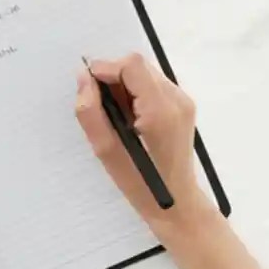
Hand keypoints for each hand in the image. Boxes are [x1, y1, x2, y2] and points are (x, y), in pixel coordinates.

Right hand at [75, 53, 218, 236]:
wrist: (177, 203)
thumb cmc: (140, 184)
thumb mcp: (107, 151)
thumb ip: (91, 112)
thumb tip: (84, 77)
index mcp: (160, 110)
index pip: (131, 65)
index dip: (105, 69)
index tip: (89, 89)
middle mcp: (177, 99)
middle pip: (139, 65)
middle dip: (114, 78)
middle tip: (103, 108)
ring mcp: (183, 101)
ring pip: (145, 72)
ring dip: (125, 86)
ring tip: (118, 117)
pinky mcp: (184, 106)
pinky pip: (154, 84)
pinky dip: (137, 93)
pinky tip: (131, 119)